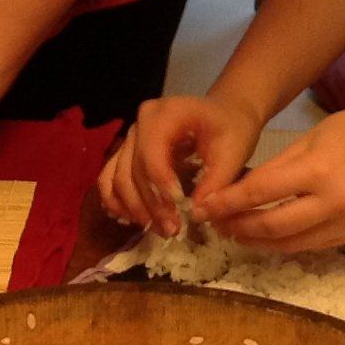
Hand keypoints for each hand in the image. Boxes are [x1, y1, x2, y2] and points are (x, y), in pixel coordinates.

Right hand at [99, 93, 266, 237]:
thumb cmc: (231, 130)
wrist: (224, 115)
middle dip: (151, 205)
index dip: (161, 186)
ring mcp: (129, 139)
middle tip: (172, 230)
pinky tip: (137, 220)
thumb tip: (195, 213)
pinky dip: (118, 202)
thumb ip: (216, 182)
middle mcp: (139, 124)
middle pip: (133, 170)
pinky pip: (110, 179)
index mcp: (165, 114)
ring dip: (134, 209)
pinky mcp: (126, 154)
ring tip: (160, 229)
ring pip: (117, 179)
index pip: (152, 154)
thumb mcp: (234, 152)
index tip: (181, 212)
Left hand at [190, 103, 344, 251]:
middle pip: (273, 227)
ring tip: (233, 231)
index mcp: (320, 171)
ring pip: (289, 243)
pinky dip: (281, 242)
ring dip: (256, 240)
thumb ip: (275, 169)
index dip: (229, 203)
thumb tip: (237, 192)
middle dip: (238, 226)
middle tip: (214, 223)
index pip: (263, 193)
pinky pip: (308, 245)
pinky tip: (263, 234)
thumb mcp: (309, 140)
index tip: (203, 207)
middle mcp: (334, 203)